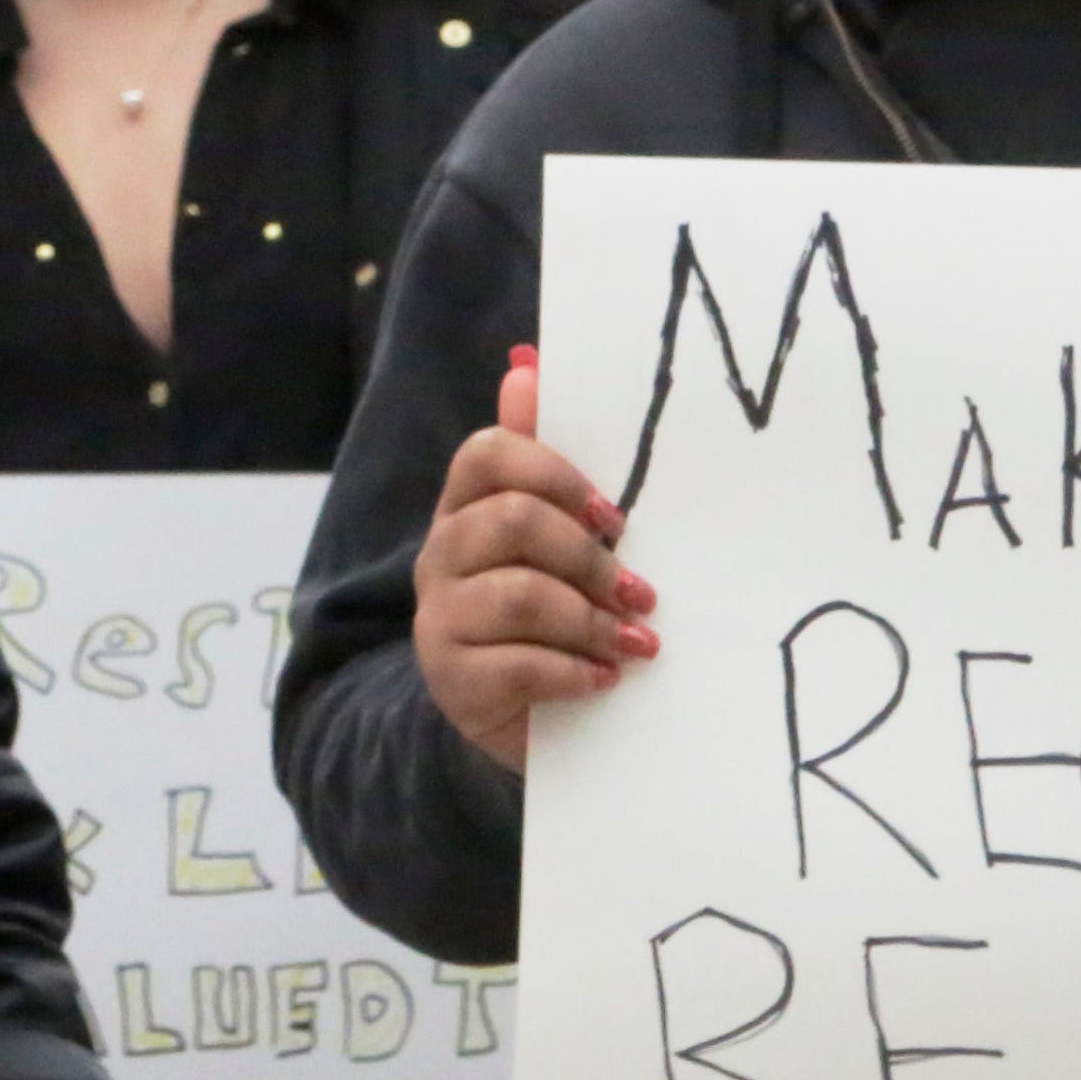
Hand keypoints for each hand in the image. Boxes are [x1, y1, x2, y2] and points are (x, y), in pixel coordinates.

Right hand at [413, 343, 653, 774]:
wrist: (512, 715)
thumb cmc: (545, 613)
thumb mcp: (552, 539)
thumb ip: (542, 459)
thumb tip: (526, 364)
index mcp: (464, 506)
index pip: (489, 455)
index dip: (556, 475)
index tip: (614, 518)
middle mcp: (440, 555)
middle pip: (514, 521)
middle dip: (590, 557)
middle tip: (641, 591)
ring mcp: (439, 619)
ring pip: (521, 595)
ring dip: (592, 620)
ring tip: (633, 642)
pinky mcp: (452, 682)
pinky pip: (519, 665)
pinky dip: (574, 672)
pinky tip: (604, 679)